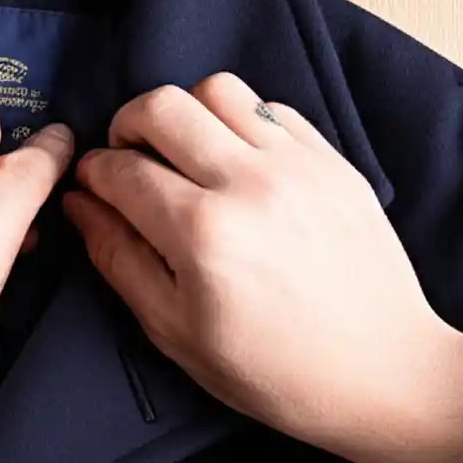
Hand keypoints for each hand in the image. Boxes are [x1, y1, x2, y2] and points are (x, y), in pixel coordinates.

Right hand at [64, 73, 462, 462]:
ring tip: (185, 155)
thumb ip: (118, 258)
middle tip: (130, 160)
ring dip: (187, 113)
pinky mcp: (333, 162)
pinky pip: (271, 107)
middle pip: (162, 106)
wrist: (382, 373)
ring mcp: (298, 165)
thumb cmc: (272, 370)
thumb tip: (80, 203)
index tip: (92, 185)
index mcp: (202, 234)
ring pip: (218, 89)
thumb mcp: (174, 331)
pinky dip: (240, 122)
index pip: (121, 169)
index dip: (92, 173)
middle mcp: (249, 184)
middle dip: (127, 126)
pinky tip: (238, 163)